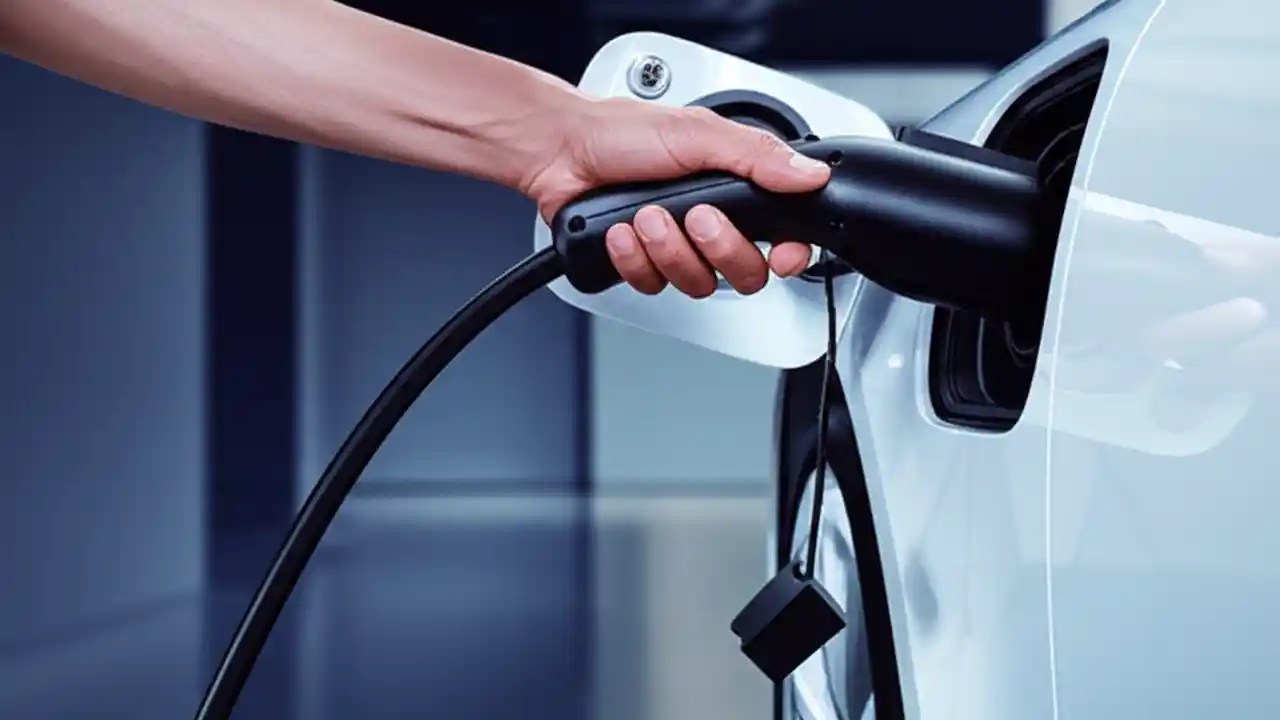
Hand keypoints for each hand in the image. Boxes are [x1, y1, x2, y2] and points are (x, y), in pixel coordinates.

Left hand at [523, 97, 831, 296]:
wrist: (561, 151)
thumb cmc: (623, 134)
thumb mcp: (699, 134)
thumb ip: (757, 157)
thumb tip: (809, 174)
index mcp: (734, 190)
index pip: (782, 239)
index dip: (788, 256)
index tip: (779, 255)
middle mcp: (709, 224)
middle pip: (744, 273)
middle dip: (716, 246)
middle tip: (694, 216)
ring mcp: (675, 248)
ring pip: (696, 283)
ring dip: (668, 249)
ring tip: (644, 215)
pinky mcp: (641, 265)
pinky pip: (652, 285)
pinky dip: (633, 258)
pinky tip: (620, 231)